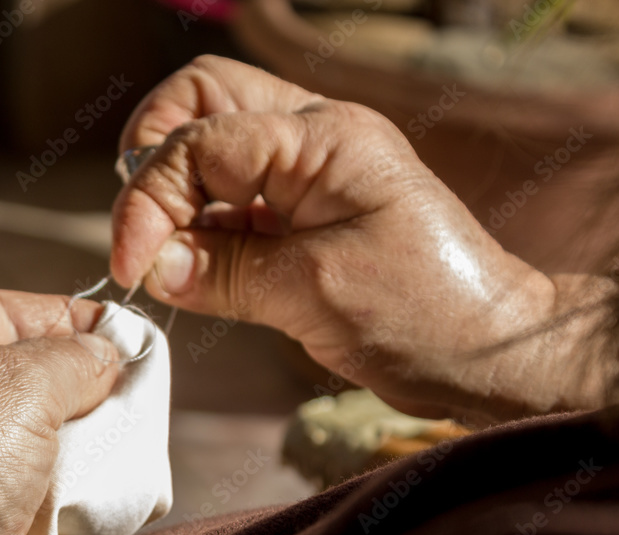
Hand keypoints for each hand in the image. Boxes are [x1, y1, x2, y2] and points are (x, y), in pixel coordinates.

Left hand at [0, 290, 119, 534]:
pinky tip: (80, 472)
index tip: (117, 329)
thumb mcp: (28, 382)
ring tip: (109, 428)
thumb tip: (105, 356)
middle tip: (119, 382)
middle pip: (0, 369)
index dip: (61, 317)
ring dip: (57, 430)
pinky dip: (37, 472)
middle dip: (64, 379)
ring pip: (3, 425)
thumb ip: (76, 355)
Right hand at [111, 56, 618, 420]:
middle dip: (154, 160)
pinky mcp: (301, 211)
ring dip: (175, 196)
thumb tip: (152, 265)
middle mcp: (312, 136)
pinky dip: (199, 227)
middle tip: (143, 233)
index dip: (149, 201)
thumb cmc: (426, 312)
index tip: (132, 266)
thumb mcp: (312, 292)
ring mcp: (307, 172)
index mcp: (322, 138)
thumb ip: (222, 272)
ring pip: (208, 146)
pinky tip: (196, 269)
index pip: (199, 141)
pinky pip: (229, 198)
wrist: (487, 348)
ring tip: (169, 260)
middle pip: (199, 103)